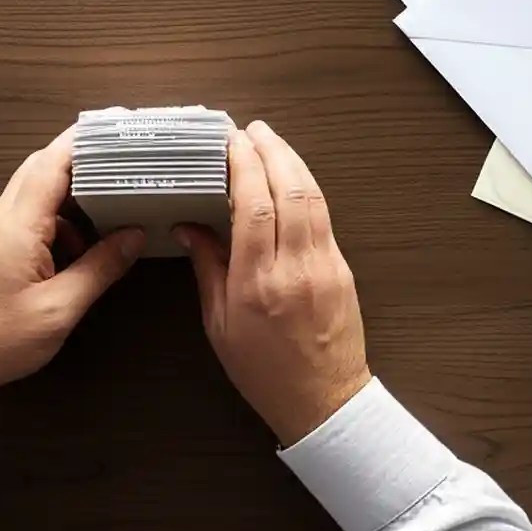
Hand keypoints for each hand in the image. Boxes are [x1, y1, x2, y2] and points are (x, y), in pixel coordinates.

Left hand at [0, 128, 145, 435]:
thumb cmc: (0, 339)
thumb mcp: (60, 308)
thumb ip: (100, 268)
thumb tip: (135, 236)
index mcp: (18, 224)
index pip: (53, 162)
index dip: (87, 139)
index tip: (121, 125)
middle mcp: (4, 217)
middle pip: (44, 167)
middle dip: (85, 158)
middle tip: (127, 158)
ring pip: (38, 190)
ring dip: (76, 193)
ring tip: (116, 202)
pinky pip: (33, 215)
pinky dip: (63, 218)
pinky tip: (86, 244)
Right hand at [176, 121, 371, 445]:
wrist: (323, 400)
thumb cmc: (263, 370)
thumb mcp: (219, 324)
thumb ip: (206, 268)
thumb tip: (188, 225)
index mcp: (257, 282)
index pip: (252, 205)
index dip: (243, 165)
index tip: (230, 142)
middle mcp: (295, 267)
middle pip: (288, 189)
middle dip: (270, 150)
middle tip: (251, 129)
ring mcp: (325, 265)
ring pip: (312, 196)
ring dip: (292, 161)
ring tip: (271, 141)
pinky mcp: (343, 268)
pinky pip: (324, 217)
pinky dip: (306, 188)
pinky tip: (291, 178)